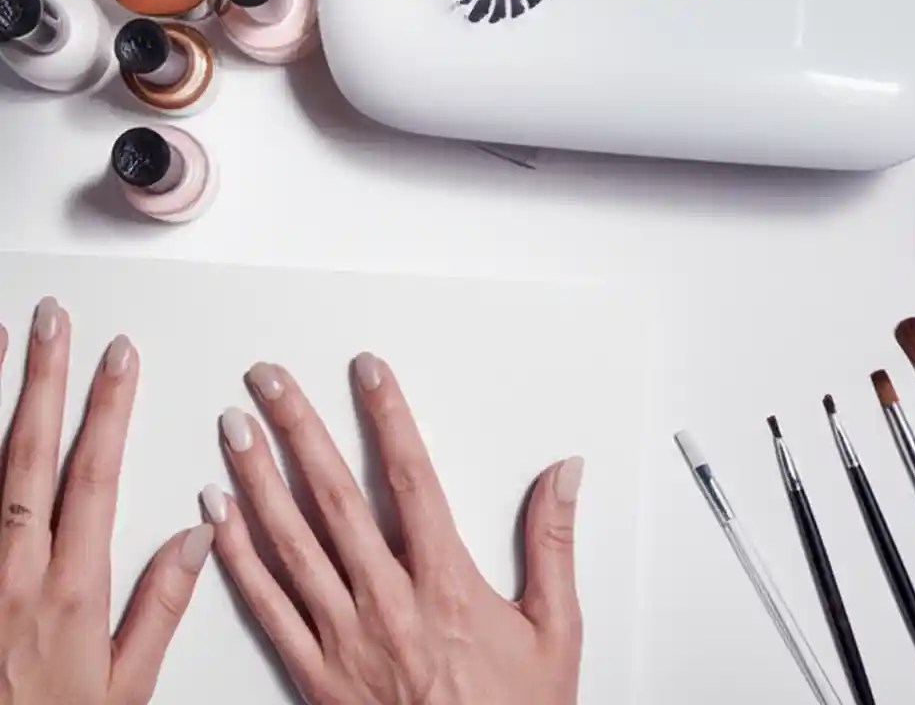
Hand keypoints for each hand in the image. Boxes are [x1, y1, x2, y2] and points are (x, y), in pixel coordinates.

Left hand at [0, 298, 211, 704]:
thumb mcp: (123, 686)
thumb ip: (160, 607)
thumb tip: (198, 534)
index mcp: (68, 589)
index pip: (93, 476)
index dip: (108, 410)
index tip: (119, 358)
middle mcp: (11, 571)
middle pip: (29, 453)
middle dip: (46, 378)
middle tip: (52, 320)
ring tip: (1, 339)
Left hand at [202, 354, 583, 703]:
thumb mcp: (556, 630)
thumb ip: (554, 543)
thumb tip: (564, 475)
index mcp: (447, 586)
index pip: (413, 479)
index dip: (388, 417)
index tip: (368, 373)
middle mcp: (388, 604)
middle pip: (337, 497)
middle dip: (300, 429)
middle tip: (271, 381)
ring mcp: (344, 639)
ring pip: (291, 543)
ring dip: (258, 479)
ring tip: (235, 429)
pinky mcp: (315, 674)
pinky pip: (267, 606)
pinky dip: (237, 557)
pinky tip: (218, 517)